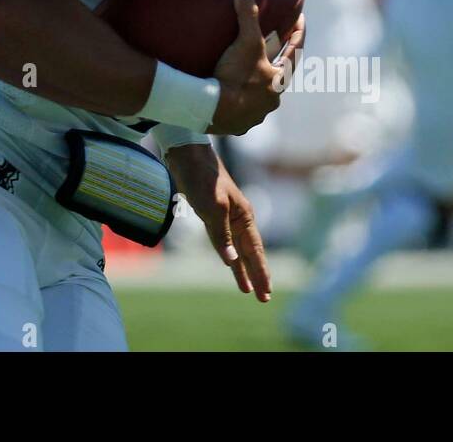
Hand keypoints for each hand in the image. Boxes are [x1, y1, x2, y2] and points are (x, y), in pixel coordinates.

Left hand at [167, 144, 271, 300]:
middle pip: (249, 252)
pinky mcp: (211, 213)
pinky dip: (228, 254)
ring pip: (236, 248)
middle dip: (257, 275)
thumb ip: (222, 235)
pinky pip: (223, 240)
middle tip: (264, 299)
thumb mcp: (213, 207)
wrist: (186, 154)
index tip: (266, 293)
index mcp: (243, 215)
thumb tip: (232, 262)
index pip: (254, 250)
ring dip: (242, 269)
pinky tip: (230, 262)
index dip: (260, 272)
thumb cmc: (202, 177)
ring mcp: (225, 216)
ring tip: (249, 289)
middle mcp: (238, 217)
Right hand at [207, 0, 299, 134]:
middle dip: (273, 64)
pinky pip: (240, 112)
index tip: (300, 20)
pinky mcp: (237, 127)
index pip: (294, 52)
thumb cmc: (235, 76)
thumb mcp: (244, 42)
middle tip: (267, 50)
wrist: (212, 110)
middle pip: (276, 77)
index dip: (297, 34)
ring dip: (254, 87)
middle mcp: (271, 100)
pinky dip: (236, 103)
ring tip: (243, 76)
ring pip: (259, 98)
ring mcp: (255, 115)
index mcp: (278, 80)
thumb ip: (247, 15)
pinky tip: (227, 98)